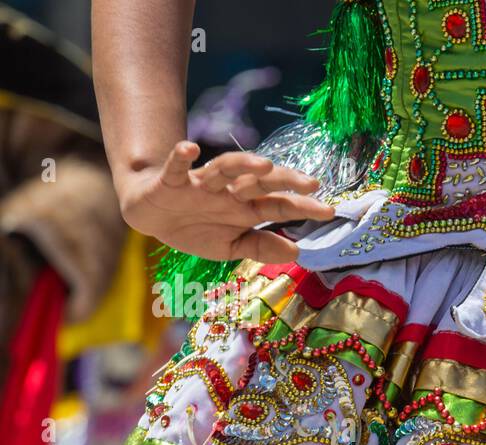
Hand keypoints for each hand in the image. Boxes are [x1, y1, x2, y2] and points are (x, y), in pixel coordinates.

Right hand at [116, 141, 335, 262]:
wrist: (152, 218)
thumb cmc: (196, 229)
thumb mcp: (231, 247)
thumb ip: (261, 247)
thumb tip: (296, 251)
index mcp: (245, 208)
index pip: (279, 205)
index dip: (303, 207)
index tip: (329, 211)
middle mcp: (229, 192)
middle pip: (261, 181)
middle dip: (286, 181)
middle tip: (311, 183)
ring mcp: (201, 184)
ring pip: (226, 168)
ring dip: (243, 164)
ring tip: (265, 165)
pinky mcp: (172, 180)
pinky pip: (176, 166)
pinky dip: (181, 157)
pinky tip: (190, 148)